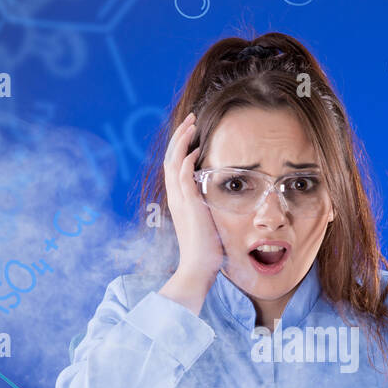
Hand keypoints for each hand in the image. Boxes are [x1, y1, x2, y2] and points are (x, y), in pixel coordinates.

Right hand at [159, 112, 223, 313]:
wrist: (198, 268)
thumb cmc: (207, 250)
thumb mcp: (207, 222)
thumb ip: (208, 207)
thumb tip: (218, 199)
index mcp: (179, 200)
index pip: (174, 167)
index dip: (181, 147)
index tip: (192, 134)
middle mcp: (175, 197)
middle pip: (170, 158)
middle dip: (180, 136)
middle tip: (191, 119)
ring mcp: (179, 201)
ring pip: (173, 162)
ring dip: (182, 141)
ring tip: (192, 124)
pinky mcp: (187, 206)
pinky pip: (182, 176)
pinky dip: (186, 160)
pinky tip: (196, 150)